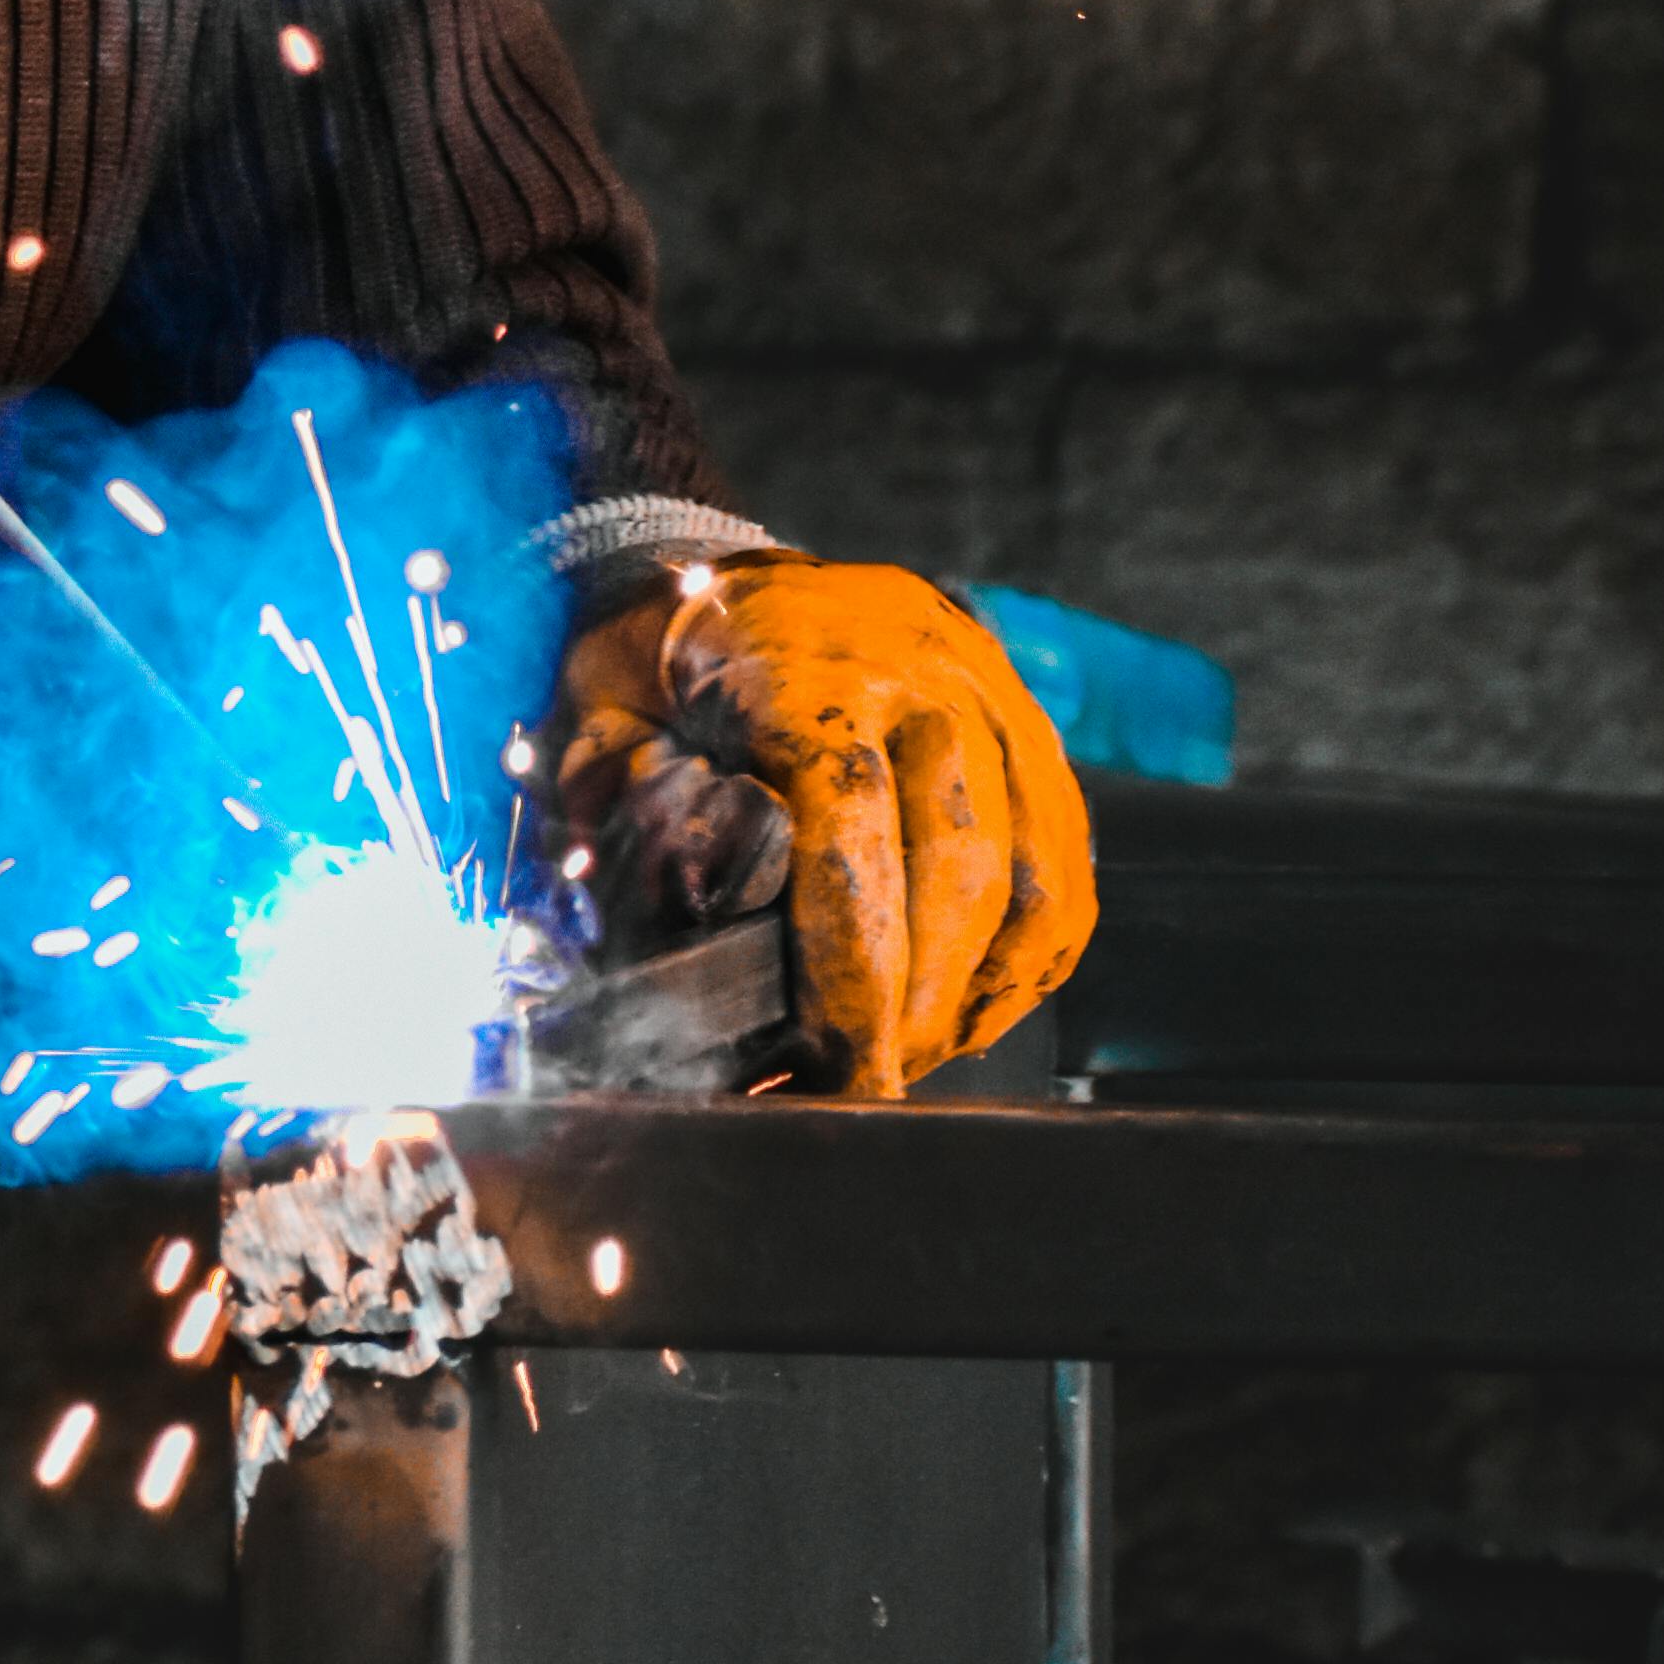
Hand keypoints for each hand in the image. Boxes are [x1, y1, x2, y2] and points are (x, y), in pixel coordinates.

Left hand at [551, 553, 1094, 1098]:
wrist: (732, 575)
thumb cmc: (655, 669)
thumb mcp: (597, 714)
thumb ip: (621, 799)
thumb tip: (696, 901)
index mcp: (807, 662)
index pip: (853, 826)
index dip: (855, 965)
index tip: (838, 1065)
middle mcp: (925, 670)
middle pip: (960, 865)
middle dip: (915, 1005)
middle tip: (864, 1088)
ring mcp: (996, 698)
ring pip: (1035, 877)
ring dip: (977, 995)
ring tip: (908, 1058)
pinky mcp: (1037, 735)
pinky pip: (1066, 870)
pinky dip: (1023, 962)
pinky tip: (961, 1011)